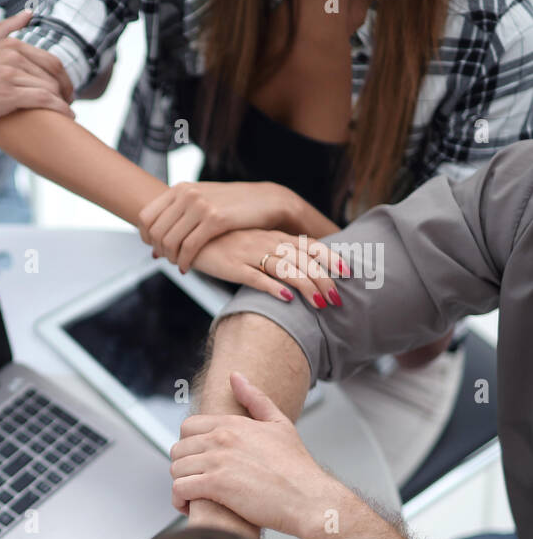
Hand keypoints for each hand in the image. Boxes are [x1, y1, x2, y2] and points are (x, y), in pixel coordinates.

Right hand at [0, 11, 70, 148]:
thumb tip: (25, 15)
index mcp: (5, 47)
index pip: (46, 58)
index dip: (60, 75)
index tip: (64, 89)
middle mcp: (10, 55)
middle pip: (52, 72)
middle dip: (65, 89)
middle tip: (69, 103)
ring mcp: (9, 74)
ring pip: (49, 88)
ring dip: (63, 103)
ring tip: (66, 115)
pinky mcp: (7, 94)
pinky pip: (43, 101)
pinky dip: (59, 110)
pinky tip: (65, 118)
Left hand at [139, 181, 309, 272]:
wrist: (267, 200)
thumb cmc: (233, 204)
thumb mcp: (202, 199)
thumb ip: (179, 210)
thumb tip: (153, 230)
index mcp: (180, 188)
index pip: (146, 216)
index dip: (145, 236)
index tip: (153, 248)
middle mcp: (187, 194)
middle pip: (155, 231)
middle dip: (158, 250)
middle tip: (167, 260)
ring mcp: (200, 205)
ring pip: (169, 241)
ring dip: (171, 258)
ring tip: (178, 264)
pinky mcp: (215, 219)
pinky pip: (189, 247)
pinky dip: (184, 261)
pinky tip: (187, 268)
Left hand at [170, 372, 343, 536]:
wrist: (309, 500)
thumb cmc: (297, 468)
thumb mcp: (279, 425)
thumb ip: (255, 399)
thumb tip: (235, 376)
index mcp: (232, 423)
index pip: (188, 428)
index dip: (190, 447)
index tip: (200, 462)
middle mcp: (221, 438)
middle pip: (178, 449)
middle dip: (184, 467)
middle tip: (197, 481)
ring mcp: (217, 461)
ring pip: (176, 470)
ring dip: (181, 485)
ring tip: (194, 497)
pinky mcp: (216, 485)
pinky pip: (180, 489)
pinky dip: (180, 500)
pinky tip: (192, 506)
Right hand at [190, 228, 345, 308]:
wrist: (190, 235)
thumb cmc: (224, 244)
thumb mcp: (253, 244)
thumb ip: (275, 253)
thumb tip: (298, 270)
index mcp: (274, 236)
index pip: (309, 244)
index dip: (330, 258)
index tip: (348, 272)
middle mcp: (265, 242)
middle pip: (302, 260)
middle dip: (323, 280)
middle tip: (337, 299)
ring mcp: (248, 254)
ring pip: (285, 268)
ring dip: (305, 286)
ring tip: (320, 303)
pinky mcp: (231, 266)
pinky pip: (255, 277)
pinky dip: (272, 287)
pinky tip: (286, 298)